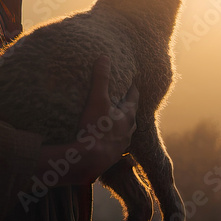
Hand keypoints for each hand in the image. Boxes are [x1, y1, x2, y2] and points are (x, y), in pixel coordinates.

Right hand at [37, 55, 137, 184]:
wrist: (87, 162)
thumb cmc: (95, 129)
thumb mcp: (97, 100)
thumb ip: (101, 79)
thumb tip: (104, 57)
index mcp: (128, 117)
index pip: (134, 99)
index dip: (132, 89)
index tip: (131, 81)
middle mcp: (127, 132)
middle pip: (131, 117)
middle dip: (127, 108)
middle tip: (122, 100)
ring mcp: (120, 147)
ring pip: (123, 133)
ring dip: (119, 126)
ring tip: (112, 120)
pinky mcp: (110, 158)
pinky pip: (113, 146)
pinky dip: (110, 140)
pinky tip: (102, 140)